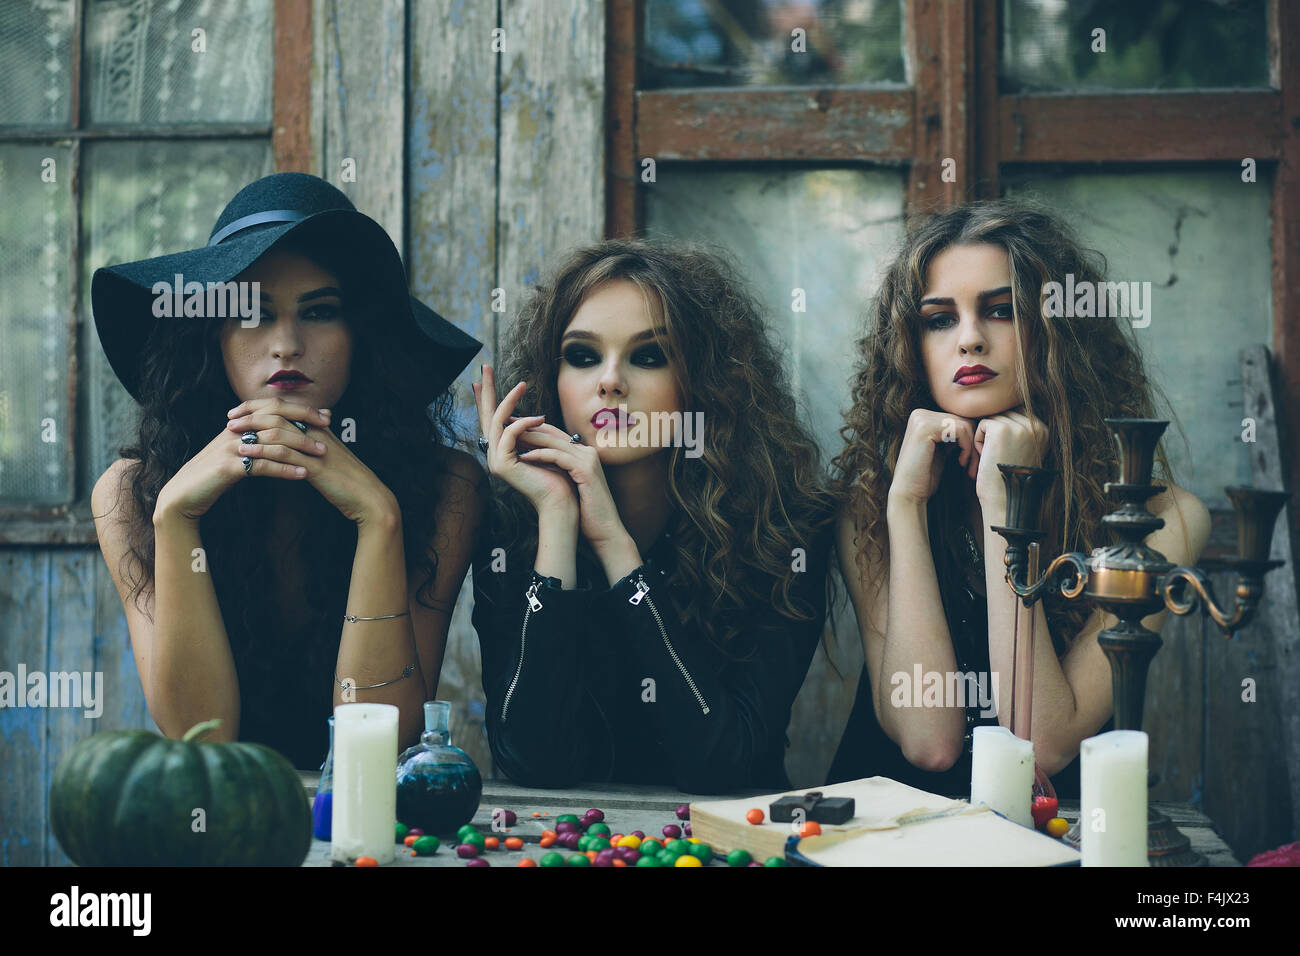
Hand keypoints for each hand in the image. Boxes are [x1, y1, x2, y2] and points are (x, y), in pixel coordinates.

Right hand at [154, 402, 332, 521]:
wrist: (184, 494)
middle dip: (306, 425)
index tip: (326, 415)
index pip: (275, 407)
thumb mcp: (236, 451)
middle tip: (329, 432)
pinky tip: (303, 475)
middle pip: (277, 419)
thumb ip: (256, 439)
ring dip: (301, 448)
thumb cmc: (214, 474)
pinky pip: (263, 466)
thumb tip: (283, 432)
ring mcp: (231, 447)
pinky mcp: (228, 467)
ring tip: (322, 455)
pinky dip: (286, 470)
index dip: (302, 410)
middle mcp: (235, 430)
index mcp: (239, 423)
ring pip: (273, 442)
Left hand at [225, 398, 396, 525]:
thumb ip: (310, 443)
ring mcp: (316, 447)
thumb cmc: (347, 479)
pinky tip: (245, 454)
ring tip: (232, 435)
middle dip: (250, 414)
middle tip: (229, 419)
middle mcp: (316, 431)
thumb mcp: (327, 456)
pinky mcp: (315, 465)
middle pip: (278, 413)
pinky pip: (284, 454)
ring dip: (252, 431)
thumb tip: (291, 439)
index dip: (258, 406)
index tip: (238, 411)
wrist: (367, 497)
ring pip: (278, 430)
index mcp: (318, 426)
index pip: (283, 406)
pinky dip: (262, 452)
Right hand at [472, 365, 578, 517]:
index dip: (487, 398)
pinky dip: (524, 423)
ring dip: (510, 400)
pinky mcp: (502, 464)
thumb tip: (533, 417)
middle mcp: (494, 454)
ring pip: (498, 421)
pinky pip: (510, 434)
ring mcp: (496, 460)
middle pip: (487, 416)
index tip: (482, 379)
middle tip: (485, 366)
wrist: (562, 501)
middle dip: (486, 390)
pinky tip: (539, 417)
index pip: (492, 419)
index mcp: (502, 451)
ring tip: (522, 385)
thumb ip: (534, 434)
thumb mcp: (544, 447)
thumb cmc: (558, 476)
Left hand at [513, 422, 631, 552]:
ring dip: (530, 438)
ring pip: (554, 441)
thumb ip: (559, 472)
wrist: (605, 530)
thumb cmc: (586, 512)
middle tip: (507, 426)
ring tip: (510, 439)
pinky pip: (558, 456)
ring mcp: (588, 459)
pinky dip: (539, 455)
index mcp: (584, 454)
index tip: (513, 429)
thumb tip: (537, 466)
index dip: (533, 429)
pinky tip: (523, 457)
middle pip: (554, 433)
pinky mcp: (586, 470)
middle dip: (528, 428)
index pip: (555, 434)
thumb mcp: (571, 486)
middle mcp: (587, 452)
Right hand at [889, 408, 979, 505]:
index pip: (958, 419)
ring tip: (968, 466)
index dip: (970, 440)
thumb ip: (952, 435)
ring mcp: (921, 418)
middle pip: (962, 419)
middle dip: (972, 443)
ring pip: (964, 425)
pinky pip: (961, 430)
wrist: (909, 493)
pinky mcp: (926, 427)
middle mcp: (920, 414)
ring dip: (972, 448)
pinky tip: (961, 462)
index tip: (971, 461)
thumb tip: (974, 423)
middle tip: (972, 466)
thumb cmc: (925, 477)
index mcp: (922, 417)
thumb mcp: (941, 450)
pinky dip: (967, 448)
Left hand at [971, 407, 1048, 509]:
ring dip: (987, 438)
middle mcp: (1036, 425)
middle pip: (1004, 413)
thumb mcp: (1023, 451)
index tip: (1004, 454)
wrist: (1005, 500)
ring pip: (993, 418)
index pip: (1016, 413)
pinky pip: (982, 424)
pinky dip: (979, 441)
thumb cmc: (1009, 479)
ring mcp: (1020, 426)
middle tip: (997, 457)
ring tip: (994, 458)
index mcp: (1044, 430)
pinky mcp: (1002, 429)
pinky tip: (987, 457)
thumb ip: (1020, 431)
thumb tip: (1003, 411)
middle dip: (995, 433)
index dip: (1004, 432)